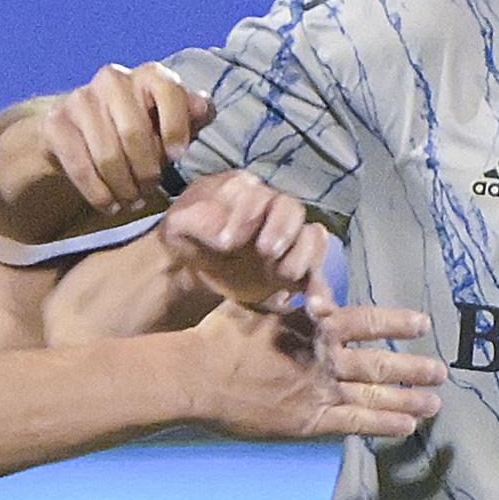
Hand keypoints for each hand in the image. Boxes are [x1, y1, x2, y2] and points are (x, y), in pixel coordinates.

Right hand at [38, 61, 212, 219]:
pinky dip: (98, 193)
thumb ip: (191, 116)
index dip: (176, 129)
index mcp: (148, 74)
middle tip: (150, 190)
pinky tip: (109, 205)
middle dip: (146, 170)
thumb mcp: (170, 123)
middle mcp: (113, 78)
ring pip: (107, 155)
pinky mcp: (56, 123)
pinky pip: (80, 167)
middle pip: (134, 133)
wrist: (80, 131)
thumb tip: (204, 107)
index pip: (168, 92)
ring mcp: (81, 98)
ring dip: (123, 187)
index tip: (177, 158)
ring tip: (131, 201)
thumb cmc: (138, 128)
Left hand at [163, 169, 326, 310]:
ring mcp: (288, 242)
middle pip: (292, 211)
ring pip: (312, 238)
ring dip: (305, 256)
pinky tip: (318, 307)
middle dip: (282, 229)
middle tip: (266, 251)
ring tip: (287, 276)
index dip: (245, 216)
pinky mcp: (294, 273)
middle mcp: (273, 212)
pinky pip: (315, 276)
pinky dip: (320, 289)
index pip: (256, 196)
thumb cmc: (185, 237)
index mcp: (246, 192)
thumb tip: (225, 239)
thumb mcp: (179, 224)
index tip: (226, 242)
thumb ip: (197, 222)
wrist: (188, 268)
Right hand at [182, 301, 439, 443]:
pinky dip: (383, 425)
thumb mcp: (255, 303)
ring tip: (434, 403)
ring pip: (374, 396)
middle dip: (413, 369)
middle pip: (379, 364)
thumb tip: (298, 284)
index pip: (367, 321)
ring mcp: (319, 390)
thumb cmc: (220, 337)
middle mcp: (325, 357)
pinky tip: (407, 427)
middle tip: (441, 372)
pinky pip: (355, 423)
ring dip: (408, 400)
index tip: (422, 324)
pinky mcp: (308, 420)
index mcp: (315, 324)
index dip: (397, 323)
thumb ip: (284, 298)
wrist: (199, 374)